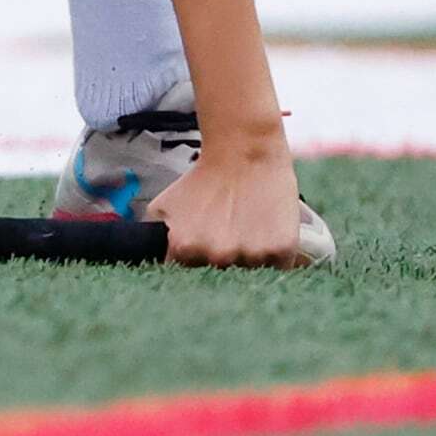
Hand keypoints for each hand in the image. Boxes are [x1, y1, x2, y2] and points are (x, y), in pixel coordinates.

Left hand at [148, 133, 314, 268]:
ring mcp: (251, 255)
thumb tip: (153, 268)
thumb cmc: (202, 181)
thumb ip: (154, 241)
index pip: (187, 282)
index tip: (201, 257)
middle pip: (219, 283)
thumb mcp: (164, 208)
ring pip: (250, 279)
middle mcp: (217, 255)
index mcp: (184, 248)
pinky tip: (266, 235)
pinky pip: (277, 270)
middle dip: (221, 268)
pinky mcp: (281, 250)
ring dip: (248, 264)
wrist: (243, 152)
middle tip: (226, 241)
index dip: (195, 270)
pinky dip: (274, 259)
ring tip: (246, 234)